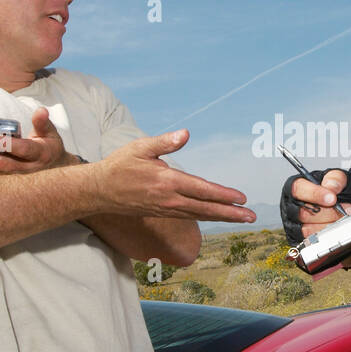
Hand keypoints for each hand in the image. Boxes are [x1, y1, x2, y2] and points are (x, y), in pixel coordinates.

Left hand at [0, 107, 72, 173]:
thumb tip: (41, 110)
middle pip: (2, 164)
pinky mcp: (8, 180)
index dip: (4, 143)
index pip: (22, 150)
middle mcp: (28, 169)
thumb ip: (42, 122)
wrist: (53, 170)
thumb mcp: (50, 133)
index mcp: (40, 154)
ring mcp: (17, 177)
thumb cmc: (49, 147)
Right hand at [89, 129, 255, 222]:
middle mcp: (169, 199)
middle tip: (251, 216)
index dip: (223, 195)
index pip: (202, 190)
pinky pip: (190, 216)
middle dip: (231, 213)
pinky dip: (207, 217)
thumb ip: (165, 142)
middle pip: (206, 208)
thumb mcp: (141, 147)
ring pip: (200, 214)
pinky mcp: (163, 213)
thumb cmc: (120, 166)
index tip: (241, 198)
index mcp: (167, 181)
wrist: (99, 190)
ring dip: (223, 217)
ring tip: (241, 218)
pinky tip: (217, 216)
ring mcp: (166, 209)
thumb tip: (185, 133)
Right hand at [280, 168, 350, 243]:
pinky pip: (312, 241)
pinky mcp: (300, 238)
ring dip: (329, 225)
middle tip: (345, 209)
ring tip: (343, 219)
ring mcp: (294, 224)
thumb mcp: (336, 177)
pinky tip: (337, 229)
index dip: (315, 194)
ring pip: (307, 229)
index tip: (332, 198)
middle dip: (328, 212)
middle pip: (303, 213)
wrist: (338, 202)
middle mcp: (291, 207)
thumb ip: (334, 179)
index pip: (298, 190)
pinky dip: (327, 236)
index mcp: (295, 188)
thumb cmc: (331, 190)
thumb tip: (331, 187)